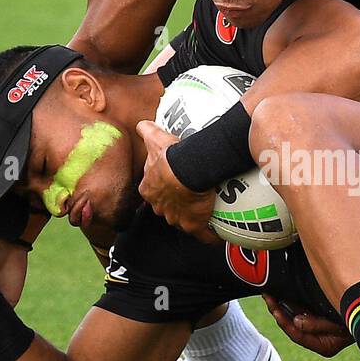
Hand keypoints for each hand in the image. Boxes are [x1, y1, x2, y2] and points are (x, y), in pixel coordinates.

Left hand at [135, 120, 217, 242]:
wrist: (188, 169)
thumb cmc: (171, 155)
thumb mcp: (155, 138)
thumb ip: (146, 131)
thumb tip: (141, 124)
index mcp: (149, 190)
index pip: (153, 194)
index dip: (162, 191)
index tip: (172, 186)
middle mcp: (159, 208)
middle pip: (167, 210)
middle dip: (175, 207)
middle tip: (190, 198)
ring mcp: (176, 219)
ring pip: (183, 222)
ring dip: (192, 219)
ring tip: (205, 213)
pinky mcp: (193, 226)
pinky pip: (203, 236)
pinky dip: (210, 237)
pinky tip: (217, 235)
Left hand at [262, 295, 352, 357]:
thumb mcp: (341, 323)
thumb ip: (318, 324)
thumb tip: (295, 321)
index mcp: (324, 346)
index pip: (298, 335)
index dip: (284, 321)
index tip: (274, 307)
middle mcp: (320, 340)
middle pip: (293, 327)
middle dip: (279, 311)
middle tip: (266, 296)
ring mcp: (321, 330)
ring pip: (296, 318)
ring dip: (284, 306)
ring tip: (270, 294)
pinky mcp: (323, 317)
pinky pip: (304, 311)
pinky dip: (293, 303)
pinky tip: (284, 292)